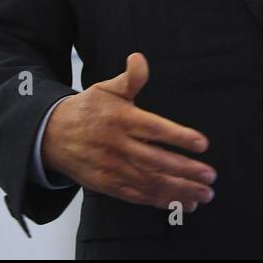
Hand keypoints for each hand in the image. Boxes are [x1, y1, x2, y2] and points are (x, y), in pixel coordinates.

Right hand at [40, 52, 216, 210]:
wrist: (51, 136)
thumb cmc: (86, 109)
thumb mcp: (105, 88)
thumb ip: (129, 78)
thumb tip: (139, 59)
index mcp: (121, 119)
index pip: (155, 129)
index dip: (179, 137)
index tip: (202, 144)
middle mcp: (118, 146)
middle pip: (157, 161)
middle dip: (187, 170)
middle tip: (210, 177)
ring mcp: (113, 168)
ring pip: (151, 182)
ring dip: (180, 190)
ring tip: (204, 194)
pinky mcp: (108, 184)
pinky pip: (138, 195)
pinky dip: (161, 201)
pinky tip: (182, 203)